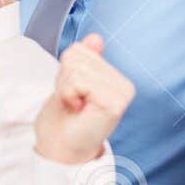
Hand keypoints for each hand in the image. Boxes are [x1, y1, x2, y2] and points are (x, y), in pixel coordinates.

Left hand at [33, 34, 134, 165]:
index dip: (65, 70)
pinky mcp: (115, 102)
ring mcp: (122, 93)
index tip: (72, 92)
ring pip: (77, 68)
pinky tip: (78, 109)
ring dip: (66, 88)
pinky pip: (79, 80)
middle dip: (65, 79)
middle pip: (78, 57)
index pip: (80, 49)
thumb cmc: (64, 117)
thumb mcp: (69, 80)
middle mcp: (124, 84)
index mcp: (115, 77)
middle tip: (72, 101)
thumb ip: (84, 59)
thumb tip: (95, 38)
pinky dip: (69, 94)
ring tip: (75, 105)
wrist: (59, 146)